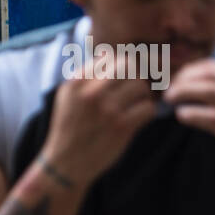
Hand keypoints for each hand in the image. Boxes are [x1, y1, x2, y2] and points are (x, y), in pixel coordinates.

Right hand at [43, 52, 157, 185]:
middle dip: (136, 76)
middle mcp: (90, 92)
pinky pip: (148, 108)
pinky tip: (139, 118)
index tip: (126, 78)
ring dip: (144, 95)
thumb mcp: (68, 97)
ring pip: (140, 86)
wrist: (66, 162)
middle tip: (135, 90)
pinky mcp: (121, 127)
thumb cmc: (71, 127)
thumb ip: (86, 74)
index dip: (123, 66)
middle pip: (128, 67)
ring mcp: (106, 109)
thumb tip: (108, 52)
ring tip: (137, 104)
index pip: (110, 57)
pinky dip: (148, 112)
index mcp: (76, 82)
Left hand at [163, 59, 214, 194]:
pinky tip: (181, 115)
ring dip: (185, 92)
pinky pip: (214, 117)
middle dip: (184, 80)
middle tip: (168, 90)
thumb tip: (192, 83)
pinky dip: (194, 114)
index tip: (175, 82)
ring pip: (211, 92)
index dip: (190, 71)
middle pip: (211, 76)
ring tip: (169, 99)